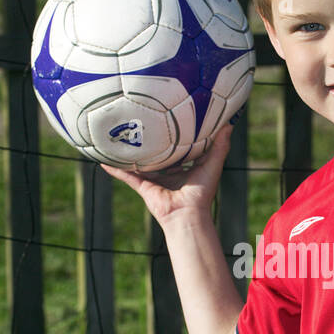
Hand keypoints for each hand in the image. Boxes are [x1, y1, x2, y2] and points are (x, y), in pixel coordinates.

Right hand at [99, 124, 233, 226]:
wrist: (187, 213)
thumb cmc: (202, 192)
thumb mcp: (213, 164)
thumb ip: (220, 145)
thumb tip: (230, 124)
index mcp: (184, 168)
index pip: (178, 149)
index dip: (175, 136)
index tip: (171, 120)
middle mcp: (168, 173)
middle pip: (157, 156)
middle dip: (150, 143)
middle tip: (141, 124)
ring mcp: (154, 181)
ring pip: (139, 164)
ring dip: (129, 155)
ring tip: (118, 138)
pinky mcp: (143, 187)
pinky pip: (126, 176)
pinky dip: (115, 169)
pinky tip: (103, 160)